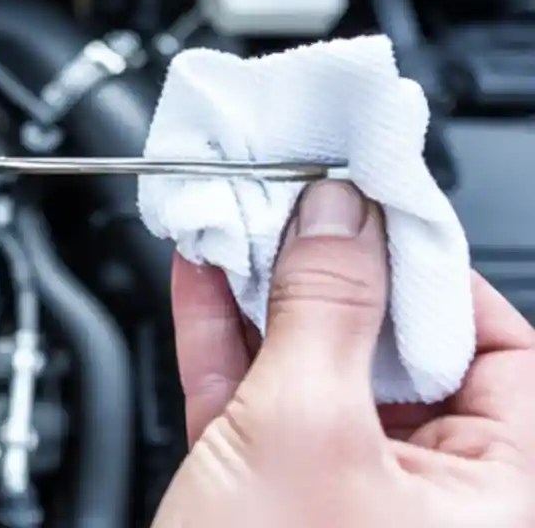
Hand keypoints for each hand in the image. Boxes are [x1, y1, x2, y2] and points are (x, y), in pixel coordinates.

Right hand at [154, 180, 534, 527]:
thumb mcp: (304, 431)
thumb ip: (327, 311)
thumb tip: (342, 217)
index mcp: (499, 496)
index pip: (497, 350)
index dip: (432, 273)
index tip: (376, 210)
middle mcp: (431, 497)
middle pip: (395, 352)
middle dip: (335, 272)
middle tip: (299, 208)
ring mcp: (342, 493)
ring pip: (315, 367)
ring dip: (270, 296)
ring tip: (240, 226)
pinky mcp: (269, 492)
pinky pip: (259, 396)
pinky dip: (228, 337)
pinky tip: (206, 282)